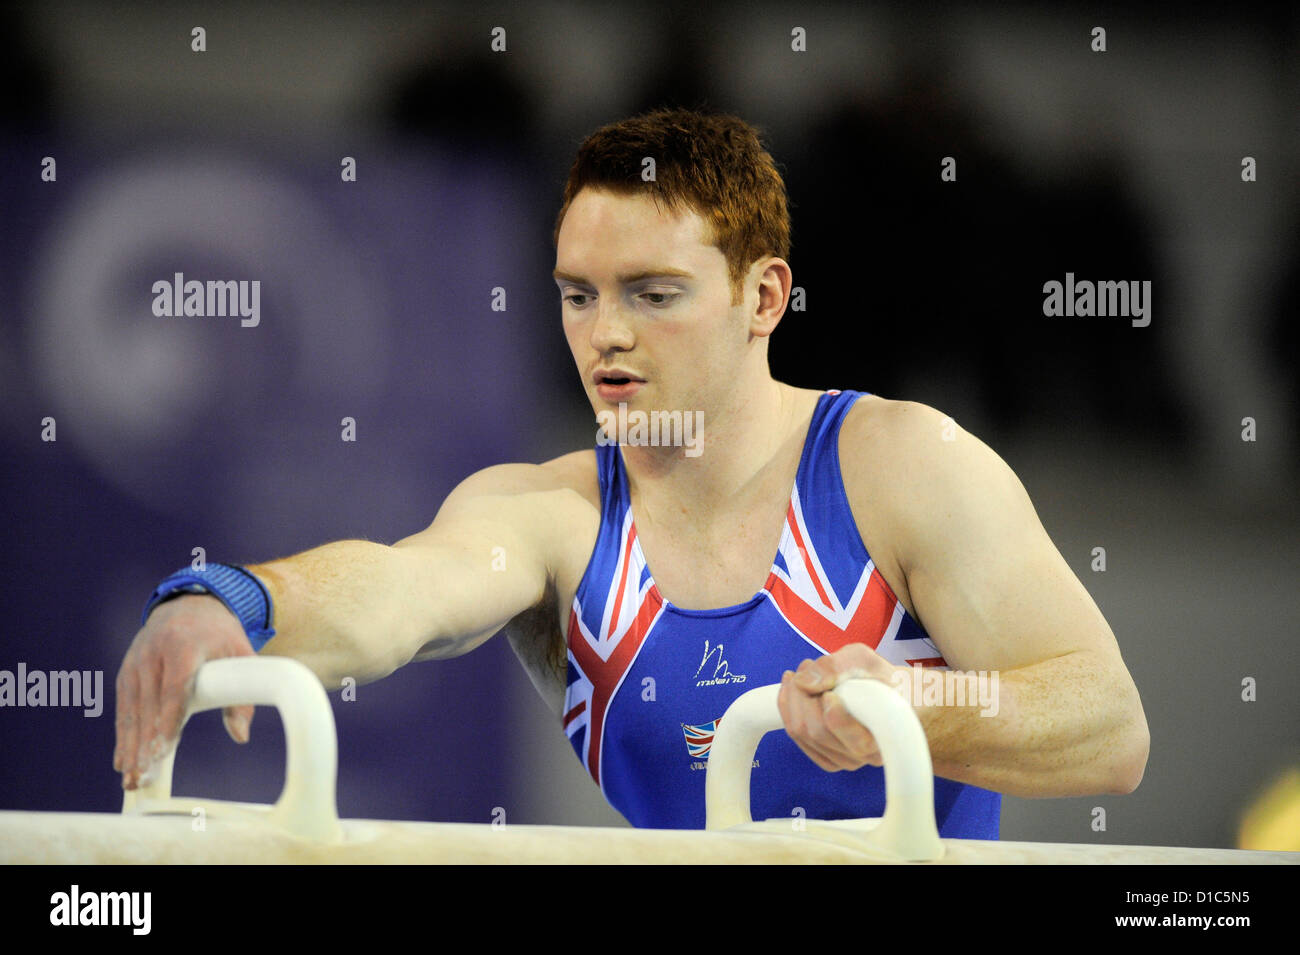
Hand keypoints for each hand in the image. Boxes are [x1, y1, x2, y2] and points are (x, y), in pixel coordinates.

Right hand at [114, 594, 255, 789]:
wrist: (188, 606)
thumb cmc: (220, 635)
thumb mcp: (241, 654)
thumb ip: (243, 694)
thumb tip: (241, 736)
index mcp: (184, 646)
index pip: (174, 688)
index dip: (167, 720)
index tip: (162, 750)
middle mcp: (154, 655)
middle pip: (148, 706)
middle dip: (144, 745)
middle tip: (143, 778)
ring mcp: (136, 663)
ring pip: (131, 711)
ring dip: (130, 747)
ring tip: (131, 779)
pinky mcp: (126, 673)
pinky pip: (123, 709)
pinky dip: (122, 736)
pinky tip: (122, 761)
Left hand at [777, 643, 906, 771]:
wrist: (896, 697)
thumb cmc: (884, 679)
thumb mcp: (866, 660)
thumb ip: (838, 667)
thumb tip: (804, 682)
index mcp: (884, 737)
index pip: (848, 735)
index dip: (831, 711)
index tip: (829, 690)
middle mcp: (865, 756)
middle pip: (815, 730)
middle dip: (802, 693)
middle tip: (807, 665)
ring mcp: (845, 761)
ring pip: (801, 733)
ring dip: (793, 697)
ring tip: (804, 671)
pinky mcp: (829, 759)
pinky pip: (797, 737)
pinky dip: (789, 709)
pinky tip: (796, 689)